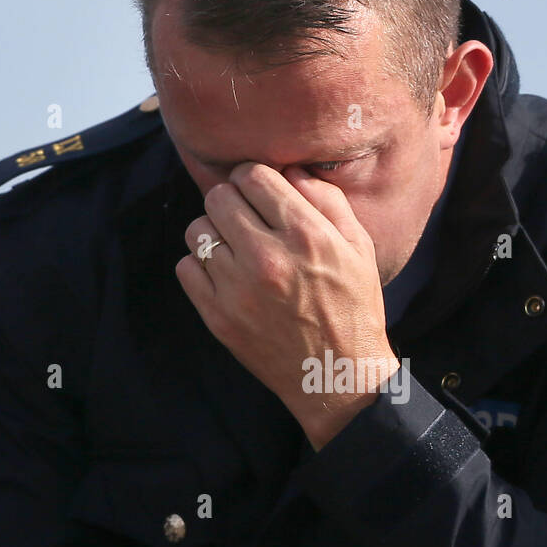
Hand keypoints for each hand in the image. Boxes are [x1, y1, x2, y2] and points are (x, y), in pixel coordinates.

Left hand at [176, 163, 400, 449]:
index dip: (255, 178)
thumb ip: (327, 200)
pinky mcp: (218, 317)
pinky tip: (226, 276)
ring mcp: (238, 289)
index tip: (261, 193)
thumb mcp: (359, 247)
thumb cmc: (353, 308)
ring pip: (198, 230)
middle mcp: (268, 257)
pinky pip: (187, 268)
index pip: (253, 175)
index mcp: (306, 235)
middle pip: (219, 196)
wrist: (336, 376)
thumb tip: (290, 169)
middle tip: (247, 220)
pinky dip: (201, 267)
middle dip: (233, 201)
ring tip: (236, 249)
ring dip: (214, 233)